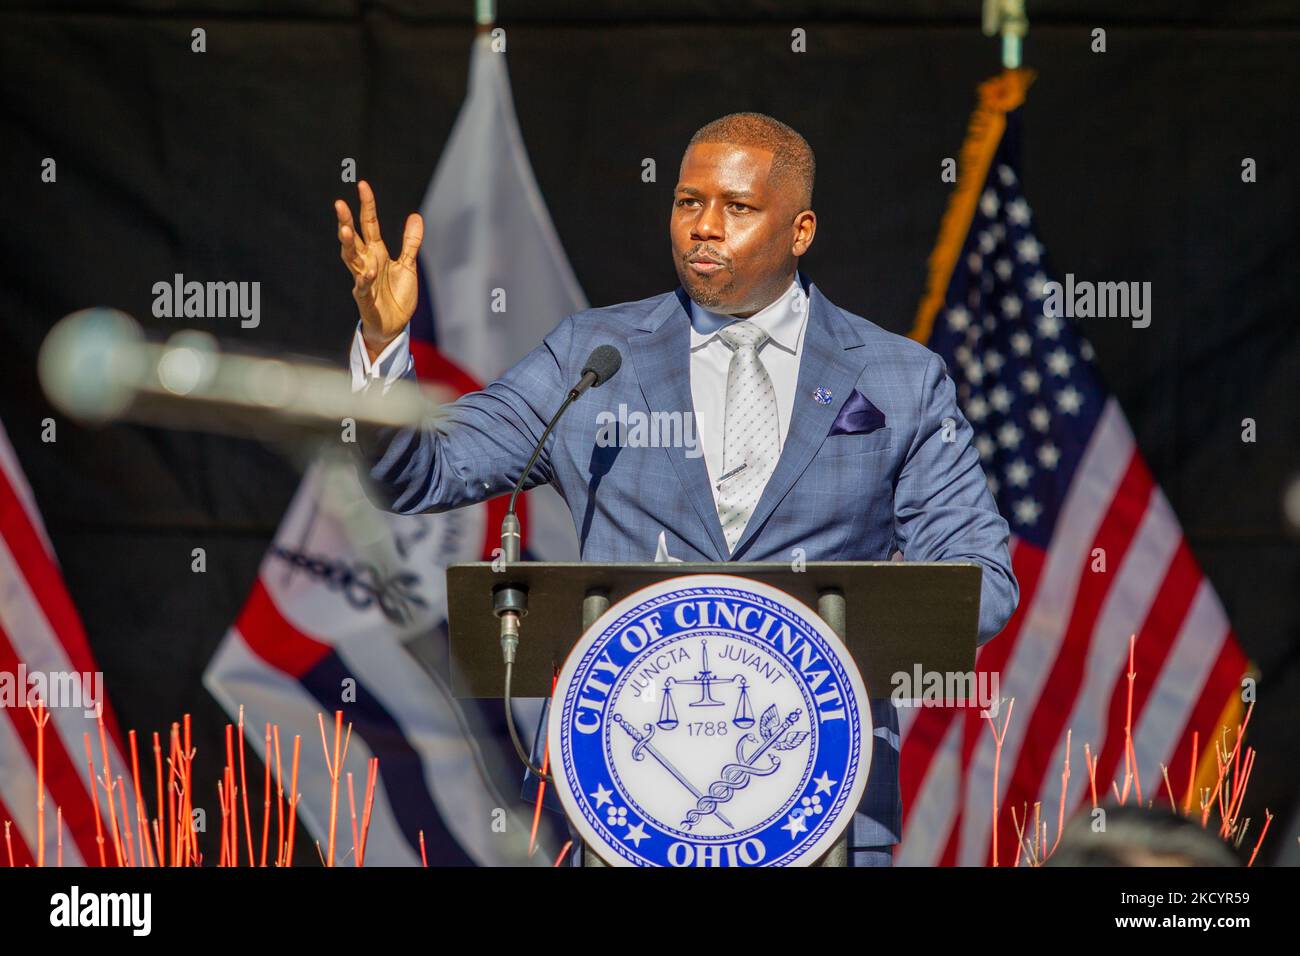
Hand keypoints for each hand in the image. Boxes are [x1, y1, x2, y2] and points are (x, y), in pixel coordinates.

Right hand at [335, 180, 423, 360]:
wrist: (394, 325)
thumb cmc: (396, 295)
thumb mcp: (407, 265)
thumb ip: (410, 242)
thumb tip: (415, 216)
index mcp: (376, 252)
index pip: (369, 224)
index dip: (366, 205)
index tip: (362, 185)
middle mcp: (366, 262)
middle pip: (353, 238)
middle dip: (345, 221)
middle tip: (339, 204)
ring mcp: (363, 279)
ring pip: (351, 259)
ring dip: (348, 245)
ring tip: (345, 230)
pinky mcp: (365, 298)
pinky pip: (363, 286)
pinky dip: (365, 279)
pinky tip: (369, 271)